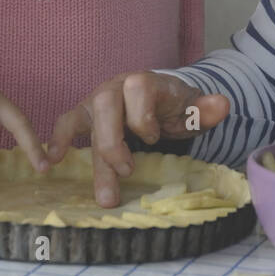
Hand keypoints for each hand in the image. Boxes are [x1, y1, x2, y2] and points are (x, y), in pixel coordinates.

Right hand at [47, 72, 229, 207]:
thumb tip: (223, 104)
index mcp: (145, 82)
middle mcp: (116, 87)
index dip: (142, 115)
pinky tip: (51, 162)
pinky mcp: (84, 115)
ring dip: (90, 156)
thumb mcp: (193, 108)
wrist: (159, 98)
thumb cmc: (173, 106)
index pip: (138, 87)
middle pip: (105, 105)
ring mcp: (97, 100)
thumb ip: (206, 109)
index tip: (153, 139)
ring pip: (82, 119)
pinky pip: (66, 123)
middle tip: (128, 172)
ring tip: (104, 194)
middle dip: (112, 141)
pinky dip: (58, 140)